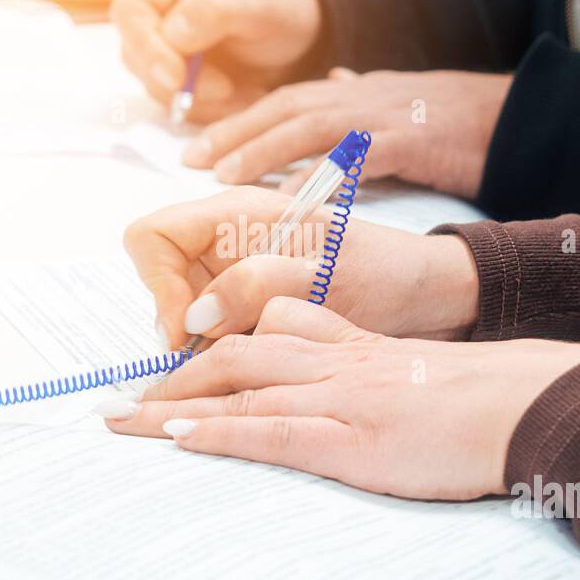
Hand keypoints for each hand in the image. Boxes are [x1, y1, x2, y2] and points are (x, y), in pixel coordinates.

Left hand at [99, 299, 579, 499]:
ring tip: (121, 423)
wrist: (526, 402)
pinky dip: (217, 434)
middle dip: (172, 377)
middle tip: (123, 399)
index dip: (214, 345)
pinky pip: (269, 432)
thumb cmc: (478, 392)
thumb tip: (330, 381)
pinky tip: (178, 439)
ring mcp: (337, 399)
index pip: (265, 331)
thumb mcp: (411, 368)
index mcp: (349, 345)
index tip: (177, 360)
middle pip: (234, 357)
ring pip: (237, 392)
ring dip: (171, 407)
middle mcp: (332, 364)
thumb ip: (364, 366)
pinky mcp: (349, 440)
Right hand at [110, 0, 322, 120]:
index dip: (146, 47)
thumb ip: (217, 8)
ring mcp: (165, 41)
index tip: (177, 78)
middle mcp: (160, 4)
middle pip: (135, 51)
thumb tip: (172, 34)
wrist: (302, 33)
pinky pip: (176, 101)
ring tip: (246, 93)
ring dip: (198, 99)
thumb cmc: (284, 3)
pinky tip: (241, 98)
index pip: (132, 9)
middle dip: (177, 80)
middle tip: (227, 89)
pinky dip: (208, 108)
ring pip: (154, 82)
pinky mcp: (177, 72)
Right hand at [123, 187, 479, 349]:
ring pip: (182, 312)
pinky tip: (253, 365)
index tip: (186, 330)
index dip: (156, 283)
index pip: (151, 237)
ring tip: (241, 360)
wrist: (428, 297)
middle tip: (209, 356)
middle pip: (159, 280)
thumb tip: (193, 316)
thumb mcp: (324, 278)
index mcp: (236, 214)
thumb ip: (255, 287)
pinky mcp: (250, 309)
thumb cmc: (385, 273)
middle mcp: (227, 242)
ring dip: (198, 343)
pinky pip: (211, 333)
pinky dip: (220, 354)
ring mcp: (236, 276)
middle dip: (175, 321)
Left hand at [185, 69, 511, 199]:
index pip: (282, 101)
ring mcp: (382, 116)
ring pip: (310, 126)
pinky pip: (359, 158)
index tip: (198, 145)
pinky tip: (297, 196)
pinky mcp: (410, 141)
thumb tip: (330, 76)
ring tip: (226, 174)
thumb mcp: (395, 98)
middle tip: (190, 159)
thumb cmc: (452, 117)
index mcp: (351, 91)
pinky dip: (325, 175)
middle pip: (282, 108)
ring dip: (264, 149)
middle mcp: (358, 97)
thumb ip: (358, 92)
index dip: (238, 121)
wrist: (511, 115)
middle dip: (233, 132)